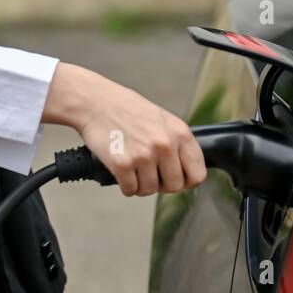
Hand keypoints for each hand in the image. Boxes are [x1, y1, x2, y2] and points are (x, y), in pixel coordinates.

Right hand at [42, 63, 207, 196]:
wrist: (95, 101)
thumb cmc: (126, 109)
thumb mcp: (161, 119)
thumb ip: (176, 143)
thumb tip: (186, 171)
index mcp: (179, 133)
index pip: (198, 174)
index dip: (186, 181)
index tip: (176, 178)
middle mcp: (165, 145)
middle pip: (174, 186)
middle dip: (161, 184)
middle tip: (149, 173)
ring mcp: (144, 155)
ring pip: (150, 190)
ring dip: (140, 184)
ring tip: (132, 167)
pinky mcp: (123, 164)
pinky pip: (130, 190)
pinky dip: (125, 185)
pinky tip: (121, 170)